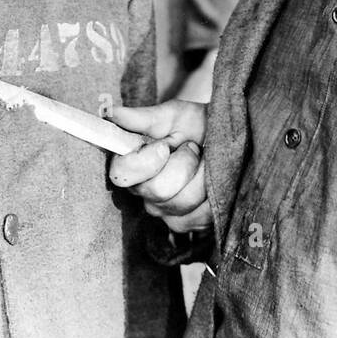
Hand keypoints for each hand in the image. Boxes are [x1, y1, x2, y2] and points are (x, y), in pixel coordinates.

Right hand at [108, 99, 211, 232]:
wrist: (227, 141)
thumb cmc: (195, 126)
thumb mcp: (171, 115)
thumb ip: (141, 117)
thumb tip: (109, 113)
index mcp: (132, 164)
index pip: (120, 174)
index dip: (144, 162)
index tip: (164, 147)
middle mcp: (143, 191)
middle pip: (157, 190)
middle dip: (183, 164)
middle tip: (193, 148)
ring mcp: (163, 211)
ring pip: (181, 203)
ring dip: (202, 177)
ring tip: (205, 163)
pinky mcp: (186, 223)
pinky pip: (199, 216)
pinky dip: (212, 195)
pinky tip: (213, 182)